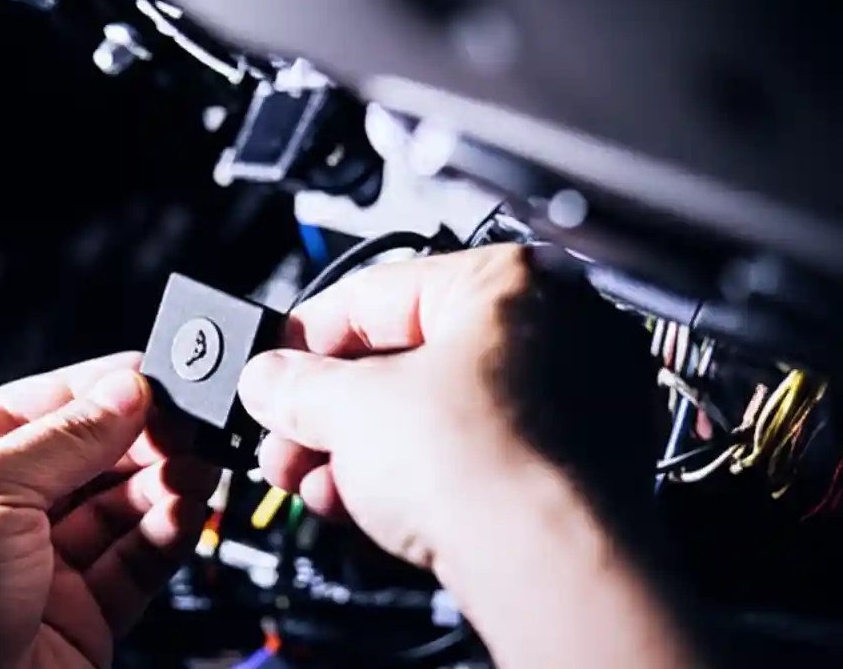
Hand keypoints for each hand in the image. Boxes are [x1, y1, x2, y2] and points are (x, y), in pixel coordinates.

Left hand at [0, 352, 217, 668]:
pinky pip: (133, 561)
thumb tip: (121, 392)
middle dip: (138, 437)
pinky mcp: (78, 618)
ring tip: (198, 465)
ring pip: (116, 509)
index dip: (94, 389)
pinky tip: (188, 509)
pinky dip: (167, 533)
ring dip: (163, 482)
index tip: (152, 374)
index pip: (31, 409)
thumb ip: (59, 439)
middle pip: (83, 457)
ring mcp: (35, 570)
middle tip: (188, 422)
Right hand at [238, 244, 658, 567]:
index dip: (304, 338)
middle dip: (330, 412)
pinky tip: (362, 503)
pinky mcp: (576, 472)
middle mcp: (558, 327)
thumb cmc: (487, 466)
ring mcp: (577, 402)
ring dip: (361, 452)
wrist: (549, 569)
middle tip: (285, 436)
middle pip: (406, 362)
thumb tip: (270, 380)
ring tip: (313, 479)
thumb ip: (295, 385)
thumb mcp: (349, 408)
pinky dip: (416, 478)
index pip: (376, 294)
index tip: (272, 369)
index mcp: (508, 278)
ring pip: (439, 416)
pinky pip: (476, 458)